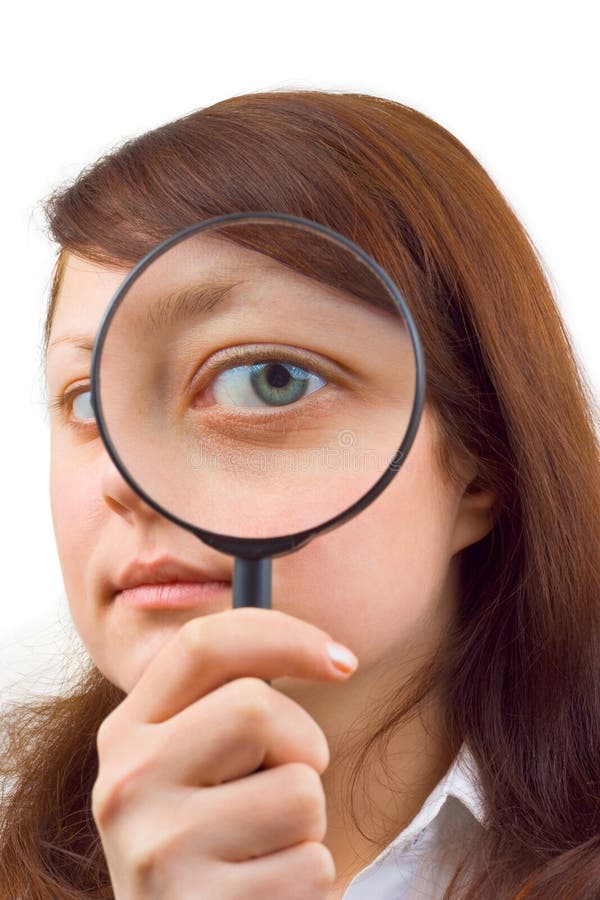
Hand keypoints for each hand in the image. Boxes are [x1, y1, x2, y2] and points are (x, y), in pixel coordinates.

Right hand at [91, 607, 358, 898]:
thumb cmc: (215, 837)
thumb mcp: (199, 760)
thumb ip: (230, 701)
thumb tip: (334, 655)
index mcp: (128, 731)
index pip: (202, 644)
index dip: (284, 636)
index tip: (343, 661)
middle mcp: (128, 782)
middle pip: (256, 706)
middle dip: (302, 743)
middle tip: (286, 782)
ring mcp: (158, 849)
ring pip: (299, 789)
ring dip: (308, 820)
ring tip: (267, 846)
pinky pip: (311, 863)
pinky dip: (309, 878)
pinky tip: (264, 892)